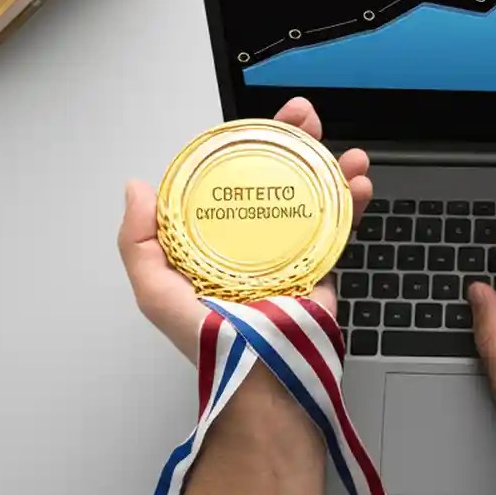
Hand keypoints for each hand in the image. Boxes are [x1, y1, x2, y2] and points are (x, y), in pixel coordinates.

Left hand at [118, 97, 372, 362]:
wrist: (263, 378)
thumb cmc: (209, 343)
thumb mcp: (156, 292)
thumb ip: (139, 242)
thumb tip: (137, 188)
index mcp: (214, 241)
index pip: (228, 179)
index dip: (243, 145)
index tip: (254, 122)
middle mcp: (252, 241)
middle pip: (276, 176)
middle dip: (294, 141)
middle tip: (305, 116)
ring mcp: (289, 251)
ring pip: (313, 195)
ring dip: (332, 167)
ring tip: (344, 151)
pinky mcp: (321, 267)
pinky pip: (339, 227)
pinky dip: (352, 202)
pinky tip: (358, 183)